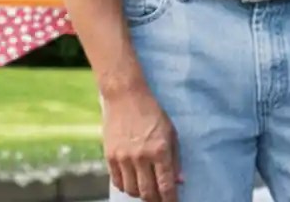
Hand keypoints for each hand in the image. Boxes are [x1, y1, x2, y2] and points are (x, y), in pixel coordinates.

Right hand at [102, 87, 182, 201]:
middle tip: (161, 199)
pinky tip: (133, 183)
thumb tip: (179, 181)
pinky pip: (117, 182)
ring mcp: (123, 158)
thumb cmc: (153, 113)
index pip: (166, 185)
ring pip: (132, 190)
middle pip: (148, 192)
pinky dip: (126, 187)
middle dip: (156, 200)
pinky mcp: (110, 157)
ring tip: (147, 190)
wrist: (126, 97)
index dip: (170, 200)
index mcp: (160, 150)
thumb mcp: (171, 133)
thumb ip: (176, 158)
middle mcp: (141, 156)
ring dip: (141, 194)